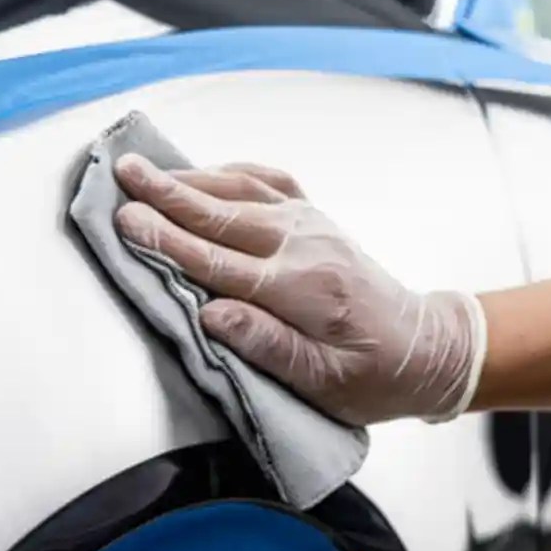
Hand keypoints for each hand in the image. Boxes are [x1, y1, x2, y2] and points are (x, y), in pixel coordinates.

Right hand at [112, 154, 485, 424]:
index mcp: (301, 290)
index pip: (218, 262)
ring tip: (147, 167)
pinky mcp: (316, 219)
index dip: (167, 240)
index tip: (127, 220)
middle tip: (124, 171)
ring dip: (191, 177)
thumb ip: (267, 345)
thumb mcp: (323, 382)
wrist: (427, 349)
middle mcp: (304, 245)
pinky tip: (206, 170)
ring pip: (242, 190)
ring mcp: (312, 225)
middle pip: (222, 214)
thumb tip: (211, 315)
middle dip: (167, 192)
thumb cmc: (372, 376)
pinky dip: (232, 171)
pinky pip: (269, 182)